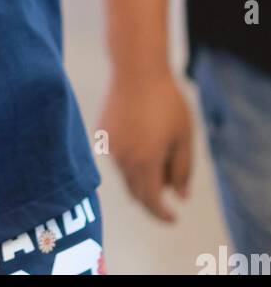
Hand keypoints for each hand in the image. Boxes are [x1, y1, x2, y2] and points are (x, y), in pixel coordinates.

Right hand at [98, 69, 192, 221]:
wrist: (136, 69)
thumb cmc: (166, 101)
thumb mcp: (184, 136)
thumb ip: (183, 170)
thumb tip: (180, 196)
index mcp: (145, 162)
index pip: (152, 202)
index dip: (163, 214)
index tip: (174, 217)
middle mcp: (123, 159)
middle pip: (136, 193)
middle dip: (154, 195)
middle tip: (170, 180)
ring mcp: (109, 146)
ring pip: (126, 174)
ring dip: (141, 174)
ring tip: (158, 145)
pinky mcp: (102, 132)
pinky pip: (117, 155)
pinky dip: (130, 156)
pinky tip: (141, 131)